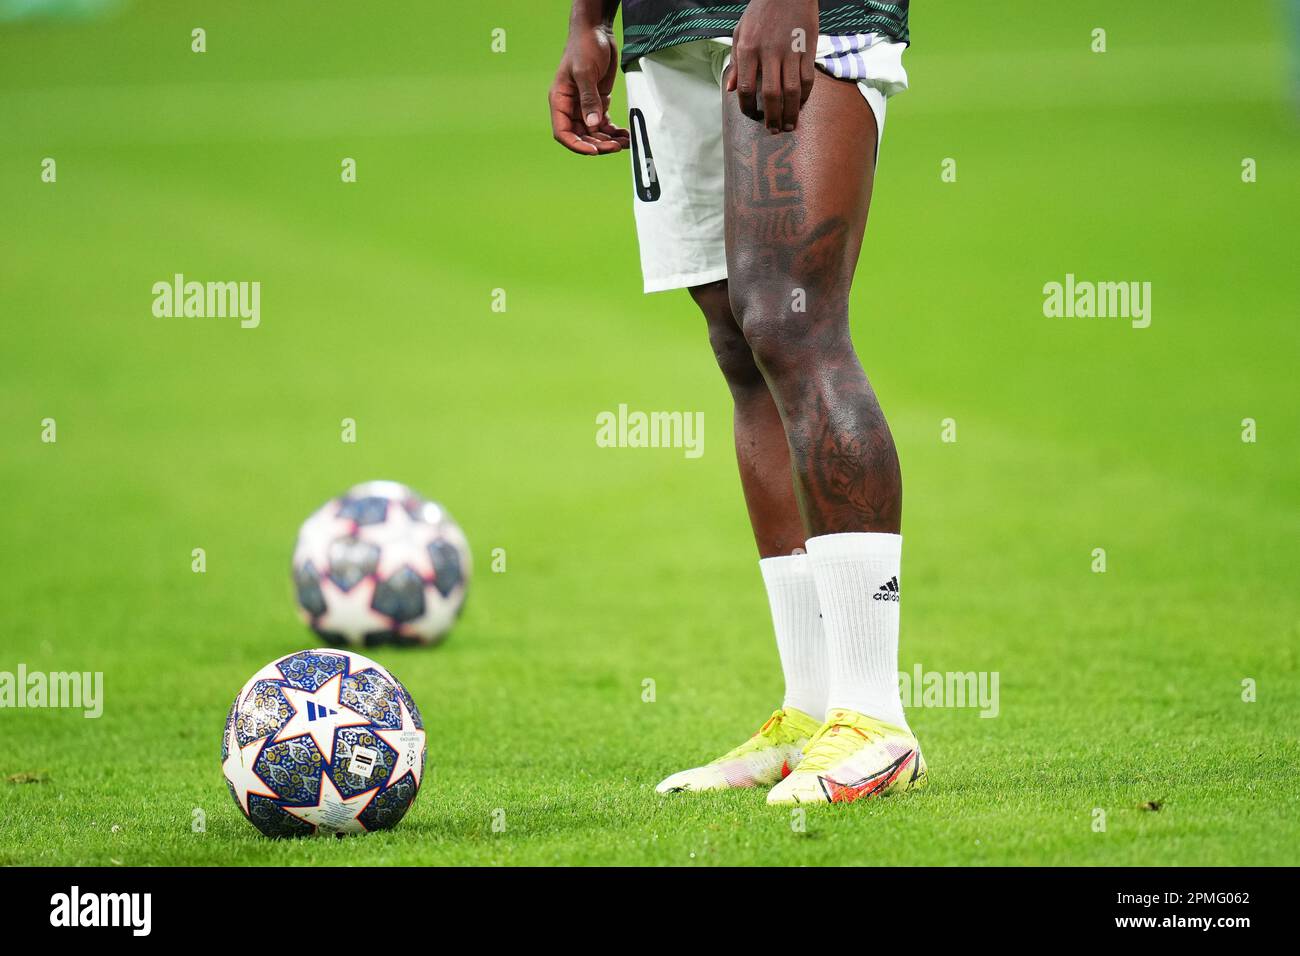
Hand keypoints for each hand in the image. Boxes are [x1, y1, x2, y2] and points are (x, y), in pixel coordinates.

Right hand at [549, 23, 630, 154]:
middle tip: (615, 147)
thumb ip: (589, 99)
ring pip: (594, 132)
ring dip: (608, 140)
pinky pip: (605, 123)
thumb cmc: (584, 46)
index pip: (563, 132)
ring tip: (624, 143)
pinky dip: (614, 131)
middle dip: (598, 144)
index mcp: (560, 100)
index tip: (594, 150)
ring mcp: (585, 106)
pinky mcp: (598, 103)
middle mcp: (571, 106)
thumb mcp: (585, 72)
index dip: (577, 145)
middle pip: (581, 136)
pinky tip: (625, 135)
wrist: (597, 31)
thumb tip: (592, 124)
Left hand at [726, 0, 818, 132]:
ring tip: (788, 126)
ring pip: (792, 91)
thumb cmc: (760, 11)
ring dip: (790, 113)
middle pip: (771, 95)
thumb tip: (730, 90)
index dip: (748, 108)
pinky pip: (808, 79)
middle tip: (773, 131)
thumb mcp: (740, 32)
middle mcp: (769, 52)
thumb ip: (736, 62)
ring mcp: (790, 51)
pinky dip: (805, 96)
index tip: (752, 116)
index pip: (747, 88)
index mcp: (748, 49)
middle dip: (772, 118)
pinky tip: (800, 105)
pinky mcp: (808, 49)